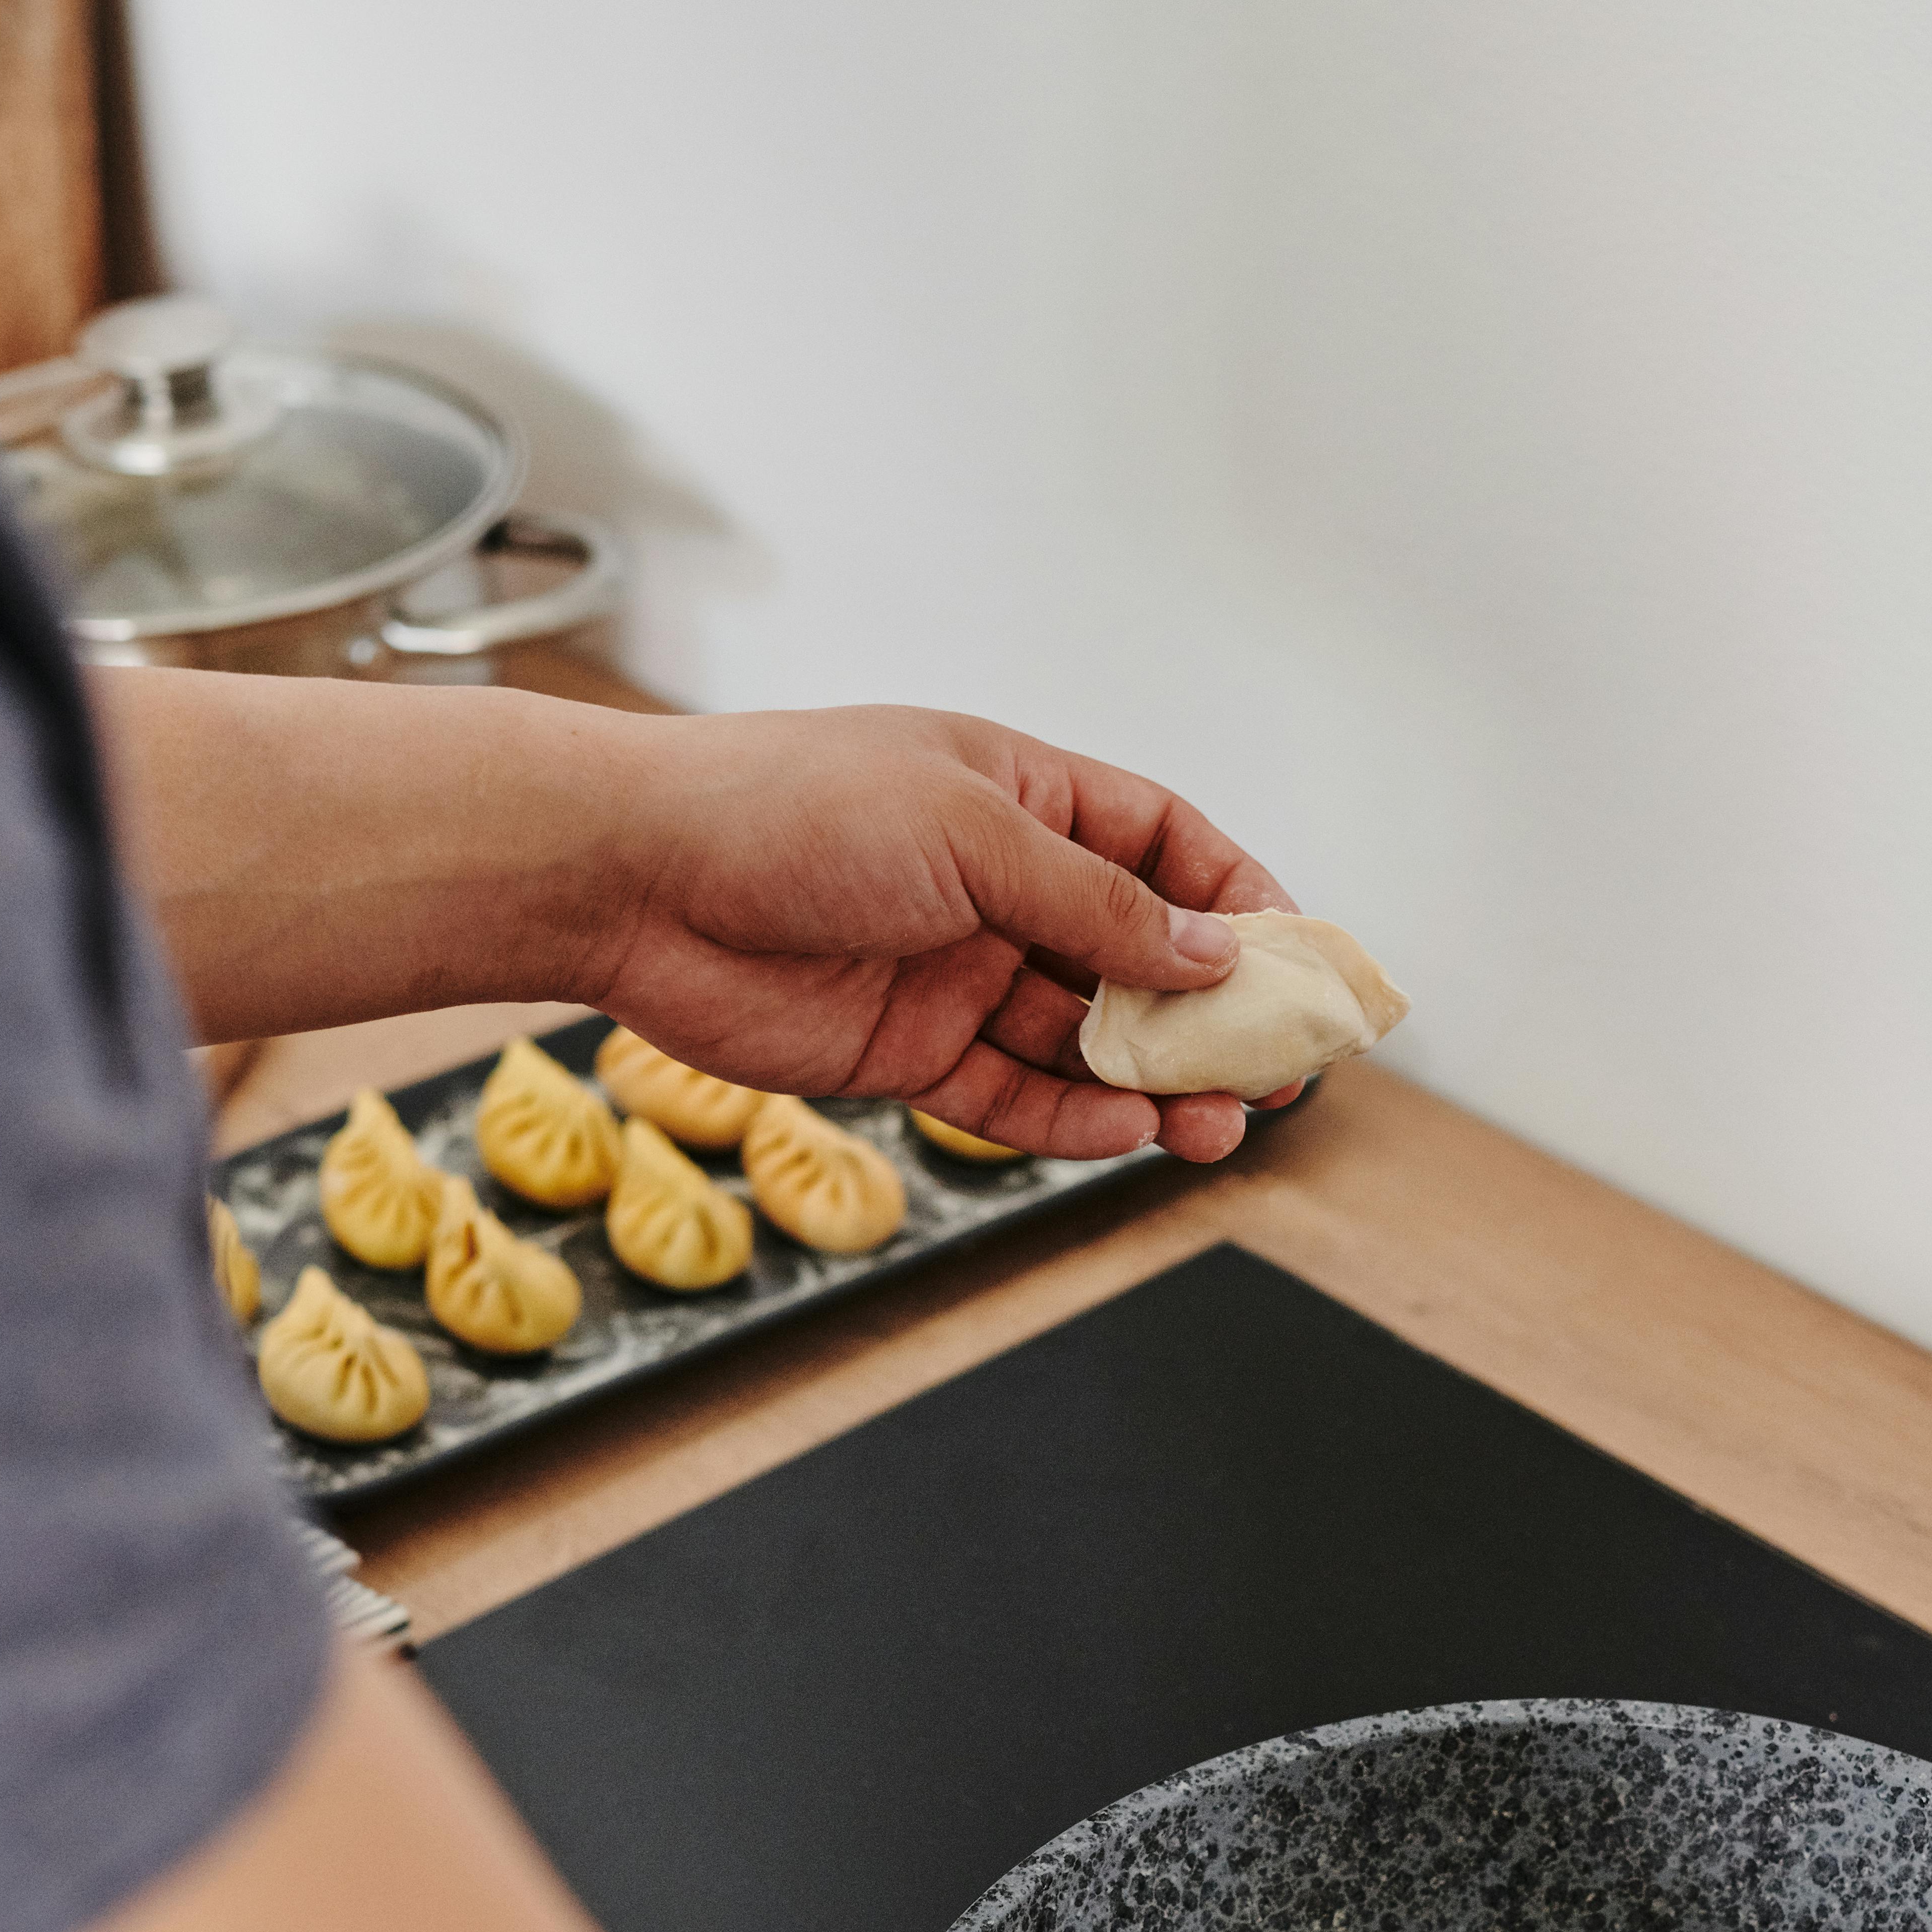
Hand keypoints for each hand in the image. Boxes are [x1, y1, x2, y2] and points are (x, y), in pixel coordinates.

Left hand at [599, 703, 1301, 1162]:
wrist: (636, 877)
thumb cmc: (788, 809)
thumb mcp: (971, 833)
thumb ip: (1095, 905)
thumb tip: (1210, 951)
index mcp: (1018, 796)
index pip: (1162, 847)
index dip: (1235, 899)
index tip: (1296, 960)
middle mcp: (994, 886)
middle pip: (1137, 957)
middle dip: (1211, 1016)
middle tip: (1280, 1072)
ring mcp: (955, 972)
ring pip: (1084, 1041)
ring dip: (1156, 1084)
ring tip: (1219, 1124)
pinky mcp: (908, 1051)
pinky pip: (1013, 1095)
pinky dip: (1073, 1120)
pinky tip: (1128, 1135)